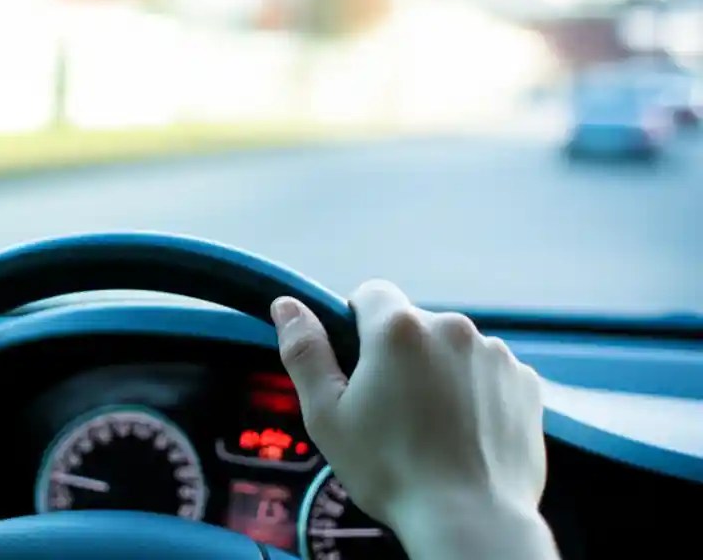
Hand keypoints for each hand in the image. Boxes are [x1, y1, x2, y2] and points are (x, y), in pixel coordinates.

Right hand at [272, 281, 555, 559]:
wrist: (470, 520)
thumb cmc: (389, 469)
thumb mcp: (326, 414)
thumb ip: (304, 351)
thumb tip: (286, 304)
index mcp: (399, 329)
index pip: (371, 293)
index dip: (357, 326)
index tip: (358, 368)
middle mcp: (453, 328)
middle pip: (414, 325)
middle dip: (400, 355)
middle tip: (391, 410)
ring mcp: (496, 354)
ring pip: (453, 350)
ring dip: (440, 373)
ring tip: (432, 428)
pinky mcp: (527, 383)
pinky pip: (489, 374)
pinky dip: (476, 393)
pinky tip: (465, 433)